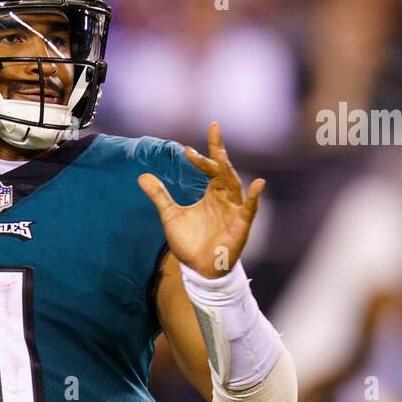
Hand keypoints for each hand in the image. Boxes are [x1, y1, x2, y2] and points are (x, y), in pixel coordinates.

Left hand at [138, 121, 264, 278]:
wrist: (198, 269)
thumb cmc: (190, 242)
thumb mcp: (170, 216)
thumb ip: (159, 196)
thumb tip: (142, 176)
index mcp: (212, 194)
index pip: (210, 168)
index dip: (201, 157)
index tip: (186, 149)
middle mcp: (225, 199)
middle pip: (223, 171)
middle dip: (217, 153)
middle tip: (213, 133)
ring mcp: (235, 211)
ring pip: (234, 185)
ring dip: (227, 170)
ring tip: (221, 154)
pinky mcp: (241, 226)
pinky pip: (250, 209)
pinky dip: (254, 197)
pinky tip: (259, 184)